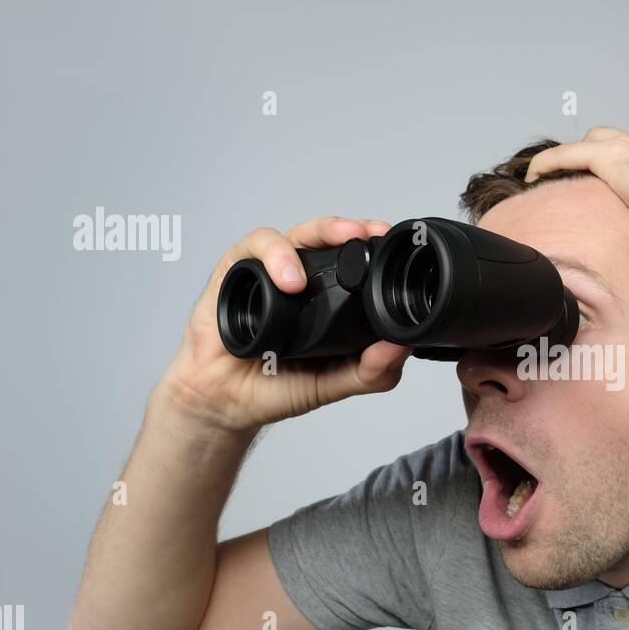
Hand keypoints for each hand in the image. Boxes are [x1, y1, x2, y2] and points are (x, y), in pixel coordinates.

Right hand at [157, 217, 412, 433]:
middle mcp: (303, 278)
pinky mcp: (236, 272)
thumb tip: (401, 347)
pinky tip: (286, 281)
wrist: (226, 401)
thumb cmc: (278, 386)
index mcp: (330, 297)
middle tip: (364, 233)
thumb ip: (371, 372)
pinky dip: (274, 258)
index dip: (374, 248)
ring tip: (310, 275)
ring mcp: (270, 272)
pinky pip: (255, 249)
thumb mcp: (334, 384)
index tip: (390, 245)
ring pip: (295, 235)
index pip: (355, 261)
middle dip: (348, 228)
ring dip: (311, 239)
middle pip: (328, 237)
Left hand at [524, 127, 628, 262]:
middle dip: (601, 155)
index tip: (627, 185)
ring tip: (555, 177)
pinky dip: (548, 162)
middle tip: (586, 177)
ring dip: (573, 157)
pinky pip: (566, 154)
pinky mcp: (611, 158)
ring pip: (591, 142)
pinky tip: (531, 176)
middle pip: (618, 140)